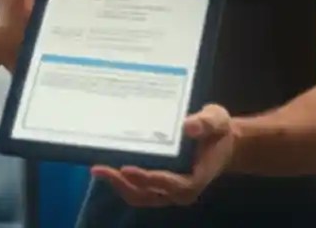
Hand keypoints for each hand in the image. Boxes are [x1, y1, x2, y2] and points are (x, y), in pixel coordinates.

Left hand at [91, 104, 235, 207]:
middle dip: (123, 183)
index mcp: (196, 177)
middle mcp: (181, 189)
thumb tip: (188, 126)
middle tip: (100, 168)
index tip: (127, 169)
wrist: (218, 141)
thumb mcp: (217, 119)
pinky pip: (137, 189)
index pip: (172, 184)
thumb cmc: (217, 130)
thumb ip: (206, 122)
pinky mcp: (157, 186)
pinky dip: (121, 181)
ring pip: (139, 195)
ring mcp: (167, 190)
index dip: (149, 179)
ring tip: (97, 168)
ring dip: (117, 184)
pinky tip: (106, 166)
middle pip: (148, 194)